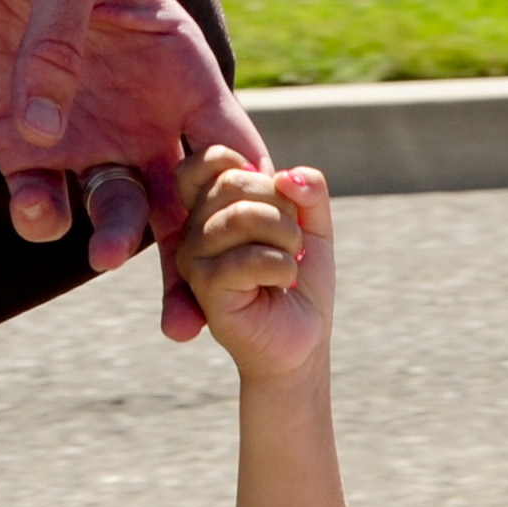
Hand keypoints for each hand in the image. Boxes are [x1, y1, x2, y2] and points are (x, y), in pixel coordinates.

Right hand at [176, 151, 332, 379]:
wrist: (300, 345)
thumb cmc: (300, 286)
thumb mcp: (314, 228)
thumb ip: (309, 192)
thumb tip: (287, 175)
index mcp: (211, 208)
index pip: (213, 161)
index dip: (252, 171)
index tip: (283, 203)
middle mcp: (193, 228)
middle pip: (234, 183)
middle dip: (282, 210)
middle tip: (293, 243)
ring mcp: (194, 257)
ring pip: (242, 218)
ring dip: (286, 240)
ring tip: (290, 266)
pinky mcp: (205, 286)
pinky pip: (248, 258)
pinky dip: (282, 267)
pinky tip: (283, 284)